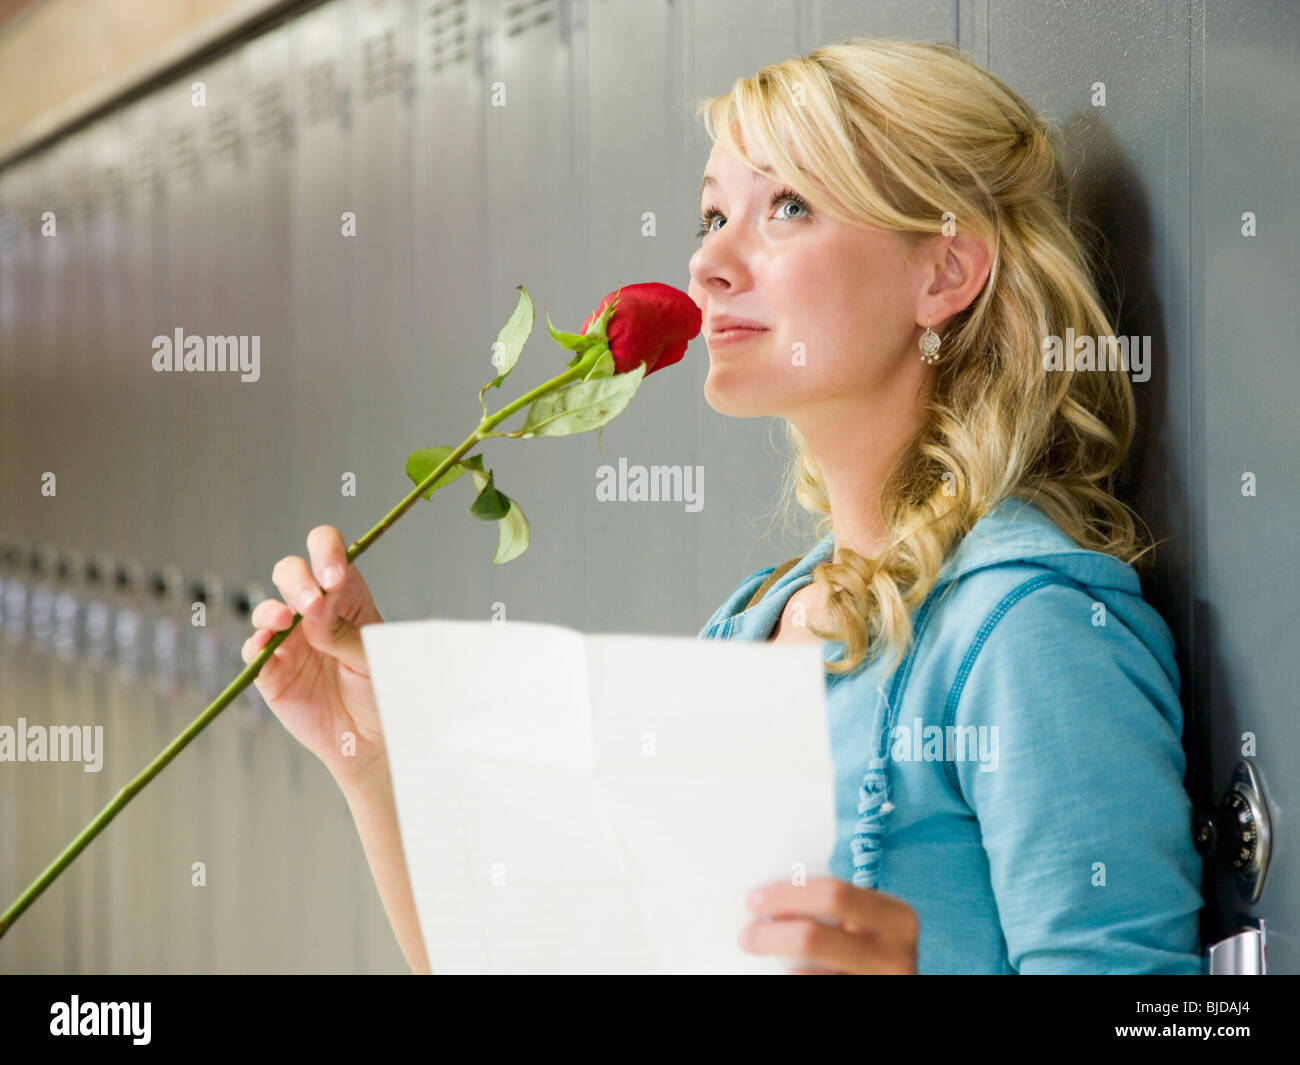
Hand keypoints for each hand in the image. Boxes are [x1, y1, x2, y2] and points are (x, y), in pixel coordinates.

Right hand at [240, 524, 386, 788]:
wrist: (371, 740)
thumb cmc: (382, 690)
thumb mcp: (374, 657)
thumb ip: (345, 631)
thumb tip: (313, 610)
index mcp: (346, 595)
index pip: (328, 551)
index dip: (326, 552)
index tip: (335, 578)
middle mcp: (313, 611)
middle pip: (291, 571)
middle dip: (298, 580)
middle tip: (312, 604)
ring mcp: (289, 639)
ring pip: (267, 607)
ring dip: (272, 609)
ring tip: (286, 621)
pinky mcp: (271, 670)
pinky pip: (253, 650)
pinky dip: (256, 644)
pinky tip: (267, 645)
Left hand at [738, 876, 917, 973]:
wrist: (890, 979)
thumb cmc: (872, 948)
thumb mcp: (868, 924)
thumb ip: (839, 907)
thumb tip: (768, 897)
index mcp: (898, 918)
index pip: (835, 895)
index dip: (788, 895)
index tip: (754, 900)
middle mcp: (897, 956)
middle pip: (813, 937)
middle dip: (770, 934)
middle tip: (746, 935)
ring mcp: (882, 984)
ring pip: (803, 974)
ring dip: (772, 962)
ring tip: (754, 952)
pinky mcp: (866, 1000)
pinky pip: (813, 987)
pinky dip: (790, 978)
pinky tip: (778, 974)